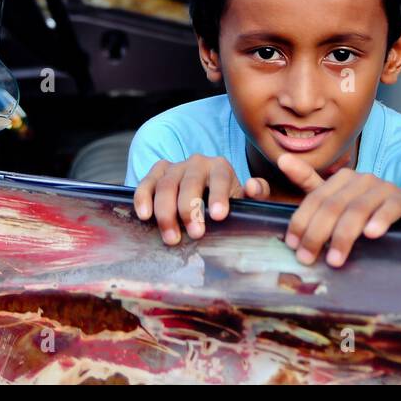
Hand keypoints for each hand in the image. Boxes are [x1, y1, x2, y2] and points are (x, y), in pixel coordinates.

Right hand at [134, 155, 269, 244]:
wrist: (206, 194)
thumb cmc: (227, 201)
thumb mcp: (245, 199)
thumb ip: (258, 194)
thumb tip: (253, 186)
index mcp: (221, 167)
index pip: (219, 178)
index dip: (218, 196)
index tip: (218, 216)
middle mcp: (197, 162)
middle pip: (190, 182)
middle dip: (190, 209)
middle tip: (195, 234)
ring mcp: (175, 167)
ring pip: (166, 184)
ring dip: (166, 212)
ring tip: (171, 238)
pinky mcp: (157, 173)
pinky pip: (147, 182)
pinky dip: (143, 197)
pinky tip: (144, 215)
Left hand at [278, 154, 400, 267]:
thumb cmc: (365, 221)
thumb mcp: (334, 205)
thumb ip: (308, 184)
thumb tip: (283, 158)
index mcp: (342, 178)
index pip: (315, 198)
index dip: (302, 221)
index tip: (293, 245)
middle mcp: (363, 179)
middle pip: (334, 205)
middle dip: (317, 233)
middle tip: (308, 258)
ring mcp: (386, 188)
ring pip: (359, 208)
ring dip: (344, 235)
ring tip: (335, 259)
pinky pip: (392, 207)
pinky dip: (381, 219)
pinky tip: (371, 235)